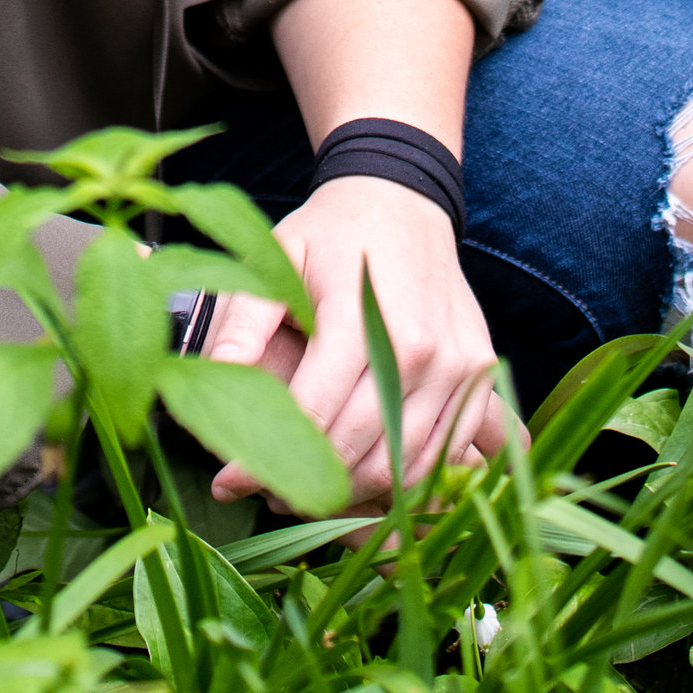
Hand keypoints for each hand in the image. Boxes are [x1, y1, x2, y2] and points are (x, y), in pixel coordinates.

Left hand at [199, 176, 503, 508]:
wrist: (403, 200)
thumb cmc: (331, 234)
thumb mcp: (276, 256)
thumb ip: (243, 319)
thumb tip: (212, 377)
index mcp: (362, 318)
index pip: (314, 414)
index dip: (266, 456)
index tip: (227, 481)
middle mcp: (419, 349)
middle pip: (360, 452)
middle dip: (307, 484)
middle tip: (266, 492)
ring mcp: (458, 365)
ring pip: (404, 466)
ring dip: (355, 492)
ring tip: (309, 486)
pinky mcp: (479, 375)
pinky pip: (445, 453)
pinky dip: (406, 477)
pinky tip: (364, 472)